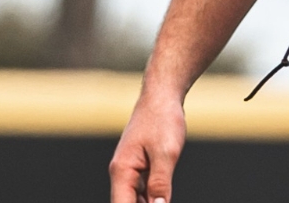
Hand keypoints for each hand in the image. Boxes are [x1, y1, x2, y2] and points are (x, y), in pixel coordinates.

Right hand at [109, 86, 186, 202]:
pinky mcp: (142, 168)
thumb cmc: (162, 120)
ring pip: (136, 201)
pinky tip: (161, 200)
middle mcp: (122, 174)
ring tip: (162, 201)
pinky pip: (143, 192)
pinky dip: (152, 200)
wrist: (162, 96)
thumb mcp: (166, 153)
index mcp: (122, 172)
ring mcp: (131, 171)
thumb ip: (161, 183)